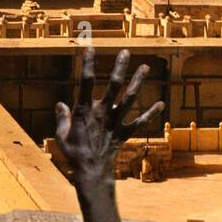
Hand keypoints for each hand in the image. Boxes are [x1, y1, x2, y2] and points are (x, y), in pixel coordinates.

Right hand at [55, 47, 164, 196]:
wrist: (91, 173)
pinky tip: (161, 105)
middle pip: (113, 85)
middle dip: (120, 67)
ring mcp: (115, 122)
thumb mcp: (61, 135)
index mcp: (84, 110)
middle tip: (126, 52)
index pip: (86, 82)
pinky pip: (139, 122)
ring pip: (129, 98)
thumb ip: (62, 118)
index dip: (89, 64)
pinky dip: (151, 114)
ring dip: (138, 82)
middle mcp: (102, 112)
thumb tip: (60, 103)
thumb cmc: (74, 154)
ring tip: (146, 68)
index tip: (91, 48)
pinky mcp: (124, 133)